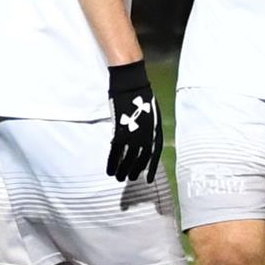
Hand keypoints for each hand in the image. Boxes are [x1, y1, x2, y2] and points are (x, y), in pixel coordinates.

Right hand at [106, 60, 162, 183]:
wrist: (131, 84)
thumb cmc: (139, 95)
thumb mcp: (150, 112)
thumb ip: (147, 127)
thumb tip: (141, 138)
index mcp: (155, 130)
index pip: (154, 154)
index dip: (151, 168)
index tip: (148, 180)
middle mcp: (147, 135)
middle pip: (141, 158)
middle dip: (135, 170)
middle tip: (129, 179)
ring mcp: (134, 134)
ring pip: (128, 158)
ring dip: (123, 170)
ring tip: (118, 178)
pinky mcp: (121, 132)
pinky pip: (115, 152)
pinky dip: (112, 163)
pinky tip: (109, 170)